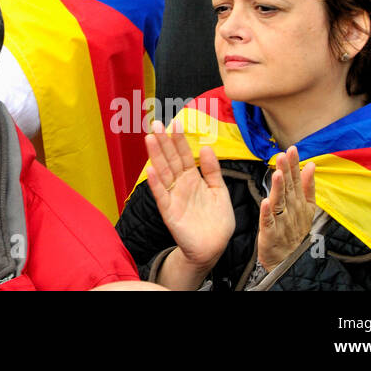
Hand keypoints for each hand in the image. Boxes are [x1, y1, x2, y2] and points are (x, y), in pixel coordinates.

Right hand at [143, 120, 234, 283]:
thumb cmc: (217, 221)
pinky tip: (151, 171)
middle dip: (164, 142)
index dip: (179, 140)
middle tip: (156, 123)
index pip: (184, 155)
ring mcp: (173, 197)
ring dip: (156, 156)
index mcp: (193, 178)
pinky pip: (161, 196)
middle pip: (170, 159)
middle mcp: (181, 185)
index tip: (175, 123)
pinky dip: (156, 184)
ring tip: (150, 138)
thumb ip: (213, 170)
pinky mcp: (169, 212)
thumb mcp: (220, 192)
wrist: (213, 248)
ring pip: (163, 172)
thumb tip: (206, 147)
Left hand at [256, 145, 316, 270]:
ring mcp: (282, 222)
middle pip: (289, 189)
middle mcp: (292, 211)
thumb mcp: (306, 208)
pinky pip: (268, 222)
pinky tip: (265, 202)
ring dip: (279, 189)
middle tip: (283, 155)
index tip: (291, 149)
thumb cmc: (296, 230)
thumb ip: (307, 186)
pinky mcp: (271, 234)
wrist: (289, 260)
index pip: (296, 181)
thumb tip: (310, 164)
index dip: (294, 165)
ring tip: (277, 174)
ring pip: (280, 203)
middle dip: (287, 172)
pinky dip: (267, 213)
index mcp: (299, 203)